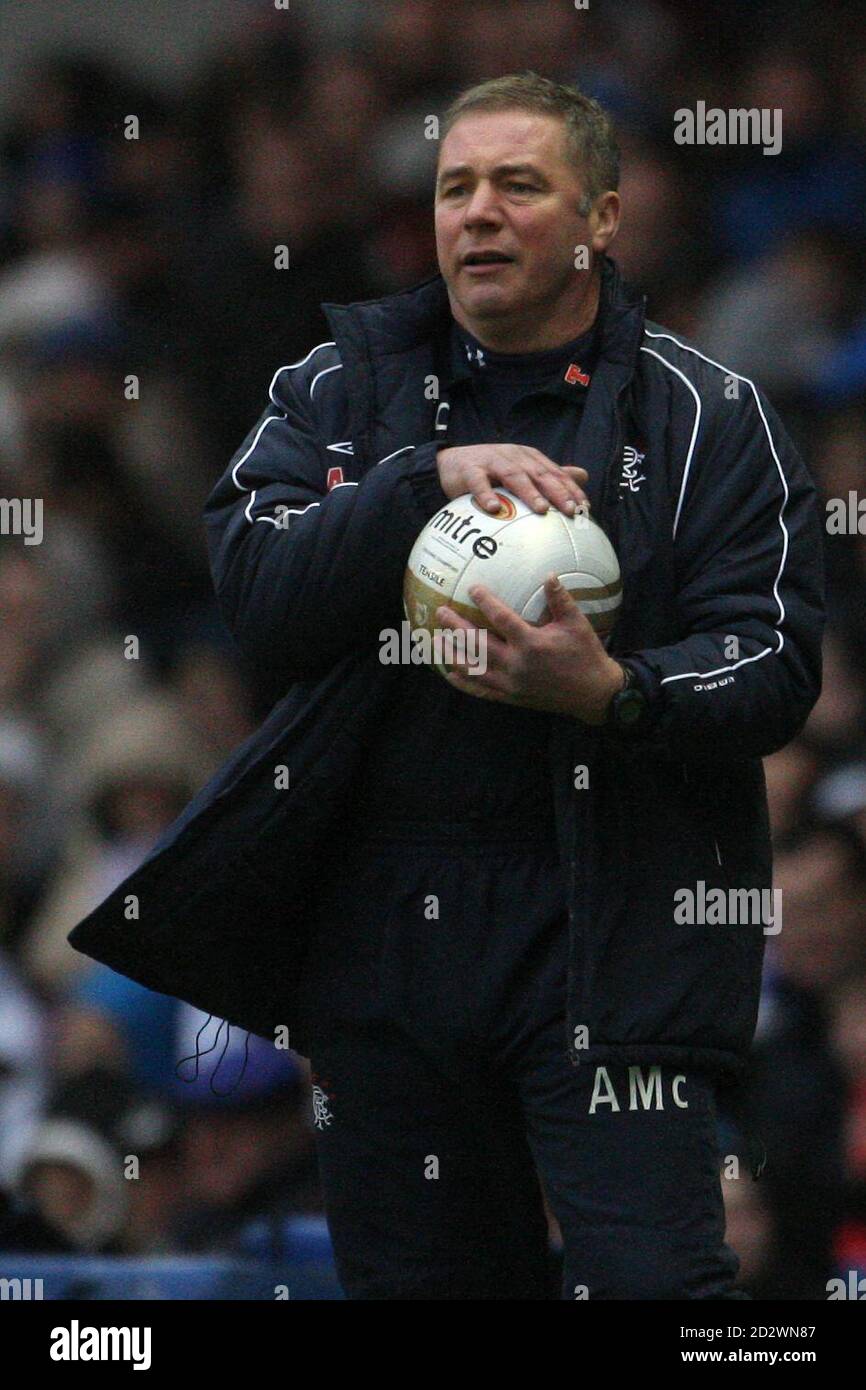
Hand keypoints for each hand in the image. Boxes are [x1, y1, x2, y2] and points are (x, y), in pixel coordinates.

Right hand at [436, 444, 588, 516]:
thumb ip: (551, 474)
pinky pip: (479, 483)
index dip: (571, 489)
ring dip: (528, 493)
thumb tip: (584, 476)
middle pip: (539, 474)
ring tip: (541, 510)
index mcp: (529, 457)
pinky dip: (486, 495)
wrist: (451, 464)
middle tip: (570, 510)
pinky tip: (493, 509)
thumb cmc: (491, 472)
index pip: (555, 473)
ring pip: (514, 476)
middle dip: (557, 491)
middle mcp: (514, 456)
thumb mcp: (523, 470)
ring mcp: (492, 461)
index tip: (585, 507)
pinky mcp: (470, 470)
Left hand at [436, 573, 624, 723]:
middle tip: (440, 613)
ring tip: (435, 641)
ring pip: (473, 669)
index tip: (472, 588)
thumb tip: (549, 574)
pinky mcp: (510, 697)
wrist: (592, 694)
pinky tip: (450, 674)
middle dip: (456, 627)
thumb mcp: (576, 624)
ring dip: (452, 654)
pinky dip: (463, 683)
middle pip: (477, 644)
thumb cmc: (585, 655)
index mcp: (531, 643)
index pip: (500, 618)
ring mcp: (510, 684)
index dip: (484, 601)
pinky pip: (480, 691)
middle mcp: (516, 664)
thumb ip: (560, 600)